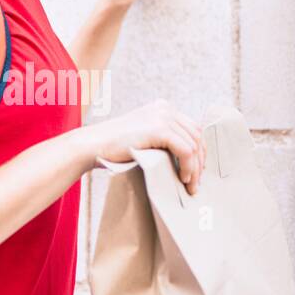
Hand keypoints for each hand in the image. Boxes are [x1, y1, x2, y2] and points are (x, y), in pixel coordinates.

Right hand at [83, 98, 206, 194]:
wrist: (93, 145)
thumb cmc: (114, 148)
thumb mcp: (143, 138)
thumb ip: (162, 140)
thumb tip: (186, 160)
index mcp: (162, 108)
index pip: (192, 129)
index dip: (199, 152)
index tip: (197, 172)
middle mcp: (164, 109)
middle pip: (196, 135)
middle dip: (200, 162)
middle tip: (196, 183)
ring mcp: (162, 116)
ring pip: (193, 144)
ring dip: (195, 168)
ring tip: (190, 186)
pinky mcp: (159, 128)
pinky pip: (185, 150)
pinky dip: (188, 167)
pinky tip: (183, 178)